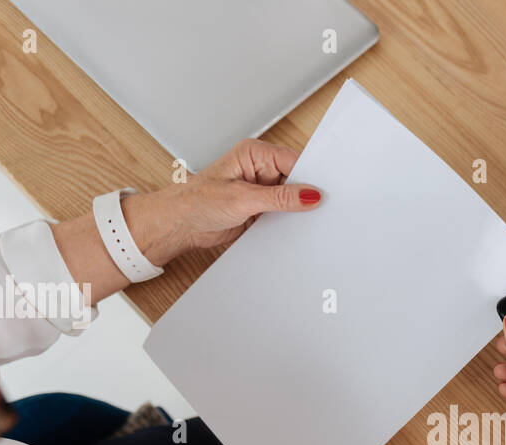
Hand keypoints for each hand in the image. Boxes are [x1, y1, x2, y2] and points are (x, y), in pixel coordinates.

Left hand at [119, 139, 321, 265]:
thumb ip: (279, 198)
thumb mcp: (242, 199)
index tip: (325, 192)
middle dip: (305, 195)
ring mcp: (262, 190)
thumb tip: (310, 195)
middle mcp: (260, 169)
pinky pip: (283, 215)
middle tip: (317, 210)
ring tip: (300, 222)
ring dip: (296, 212)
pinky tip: (291, 229)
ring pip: (292, 199)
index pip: (295, 161)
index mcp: (255, 154)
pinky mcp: (261, 209)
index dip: (311, 176)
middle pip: (297, 180)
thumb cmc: (196, 202)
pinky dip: (288, 223)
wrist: (179, 225)